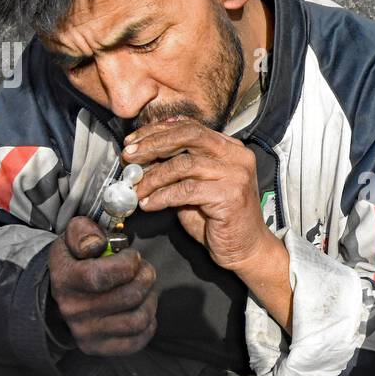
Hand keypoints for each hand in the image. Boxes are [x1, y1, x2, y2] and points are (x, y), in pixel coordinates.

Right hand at [47, 216, 158, 356]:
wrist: (61, 294)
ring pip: (138, 321)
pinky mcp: (98, 348)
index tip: (133, 256)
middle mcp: (73, 310)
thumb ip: (83, 231)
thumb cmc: (76, 261)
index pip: (102, 276)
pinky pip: (137, 341)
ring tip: (145, 289)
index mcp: (65, 280)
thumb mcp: (73, 238)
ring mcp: (86, 333)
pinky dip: (148, 324)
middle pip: (129, 297)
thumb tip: (98, 243)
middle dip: (147, 277)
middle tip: (145, 270)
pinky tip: (141, 309)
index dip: (128, 264)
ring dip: (150, 300)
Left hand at [124, 118, 273, 271]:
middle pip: (188, 136)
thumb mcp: (194, 186)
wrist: (245, 248)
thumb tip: (141, 160)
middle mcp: (236, 156)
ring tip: (136, 189)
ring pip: (183, 164)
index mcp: (229, 148)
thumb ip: (176, 169)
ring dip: (153, 177)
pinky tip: (149, 204)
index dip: (158, 131)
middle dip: (153, 144)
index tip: (133, 141)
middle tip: (129, 157)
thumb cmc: (219, 219)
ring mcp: (236, 175)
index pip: (190, 127)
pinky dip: (162, 197)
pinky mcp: (230, 196)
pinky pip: (186, 190)